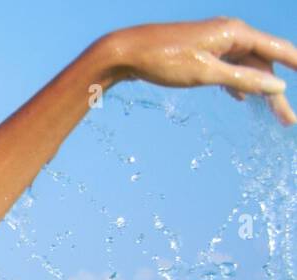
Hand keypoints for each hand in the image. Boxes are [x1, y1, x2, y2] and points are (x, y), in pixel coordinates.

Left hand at [103, 16, 296, 124]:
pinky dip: (237, 83)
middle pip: (263, 63)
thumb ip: (243, 80)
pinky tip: (239, 98)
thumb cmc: (164, 60)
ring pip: (246, 67)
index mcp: (235, 34)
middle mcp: (230, 34)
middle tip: (288, 119)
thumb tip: (277, 86)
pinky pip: (228, 67)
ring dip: (257, 89)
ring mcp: (215, 43)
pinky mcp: (201, 53)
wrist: (126, 52)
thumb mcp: (206, 73)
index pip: (277, 49)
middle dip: (275, 91)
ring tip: (271, 113)